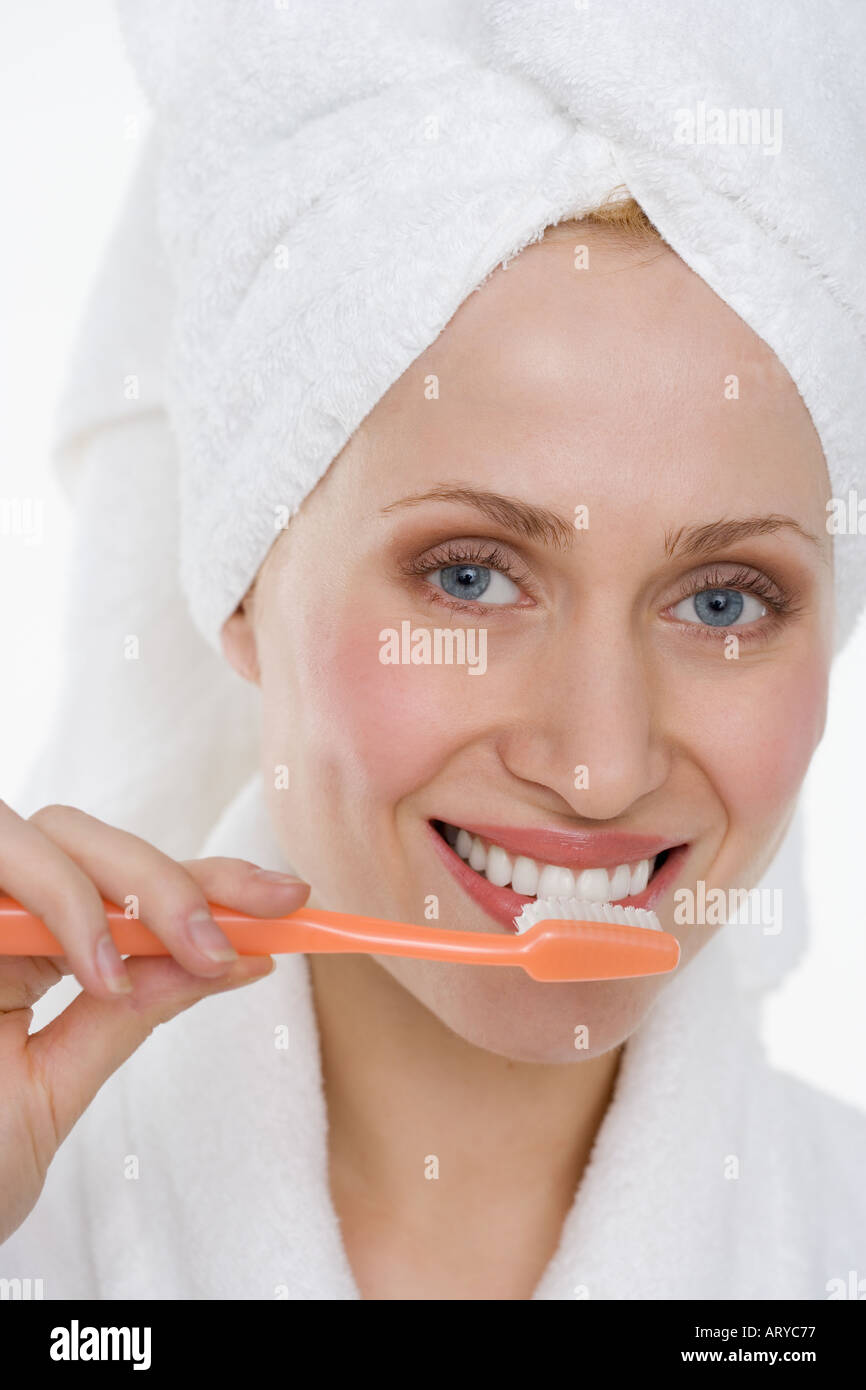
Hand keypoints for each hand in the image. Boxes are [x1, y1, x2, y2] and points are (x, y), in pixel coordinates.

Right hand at [0, 799, 308, 1244]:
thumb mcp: (53, 1091)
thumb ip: (127, 1015)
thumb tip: (232, 956)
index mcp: (30, 951)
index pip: (130, 888)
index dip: (211, 880)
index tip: (290, 901)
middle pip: (86, 838)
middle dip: (172, 879)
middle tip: (237, 939)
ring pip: (35, 831)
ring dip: (109, 885)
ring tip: (154, 960)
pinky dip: (56, 901)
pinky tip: (91, 965)